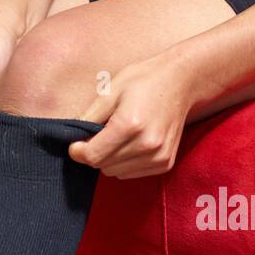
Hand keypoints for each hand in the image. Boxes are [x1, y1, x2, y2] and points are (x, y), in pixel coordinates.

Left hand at [68, 52, 194, 178]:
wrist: (181, 82)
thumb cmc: (143, 81)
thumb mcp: (110, 91)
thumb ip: (89, 117)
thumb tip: (73, 138)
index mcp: (130, 125)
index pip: (93, 156)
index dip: (78, 151)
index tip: (75, 143)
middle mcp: (147, 145)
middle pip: (102, 166)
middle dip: (94, 153)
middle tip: (99, 134)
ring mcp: (158, 156)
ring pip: (116, 173)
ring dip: (109, 159)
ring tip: (118, 136)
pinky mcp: (165, 163)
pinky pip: (132, 173)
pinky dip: (125, 163)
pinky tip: (131, 143)